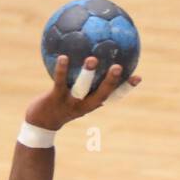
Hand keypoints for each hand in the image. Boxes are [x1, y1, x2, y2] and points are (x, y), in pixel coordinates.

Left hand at [24, 56, 141, 131]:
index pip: (113, 96)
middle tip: (119, 67)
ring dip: (88, 75)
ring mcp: (71, 103)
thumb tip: (91, 56)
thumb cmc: (60, 104)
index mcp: (92, 103)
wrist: (41, 123)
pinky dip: (62, 70)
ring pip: (82, 89)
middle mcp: (85, 105)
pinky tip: (63, 56)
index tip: (138, 76)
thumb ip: (83, 80)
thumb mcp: (74, 95)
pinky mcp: (56, 98)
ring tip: (92, 59)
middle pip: (102, 94)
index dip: (126, 88)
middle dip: (112, 82)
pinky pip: (60, 82)